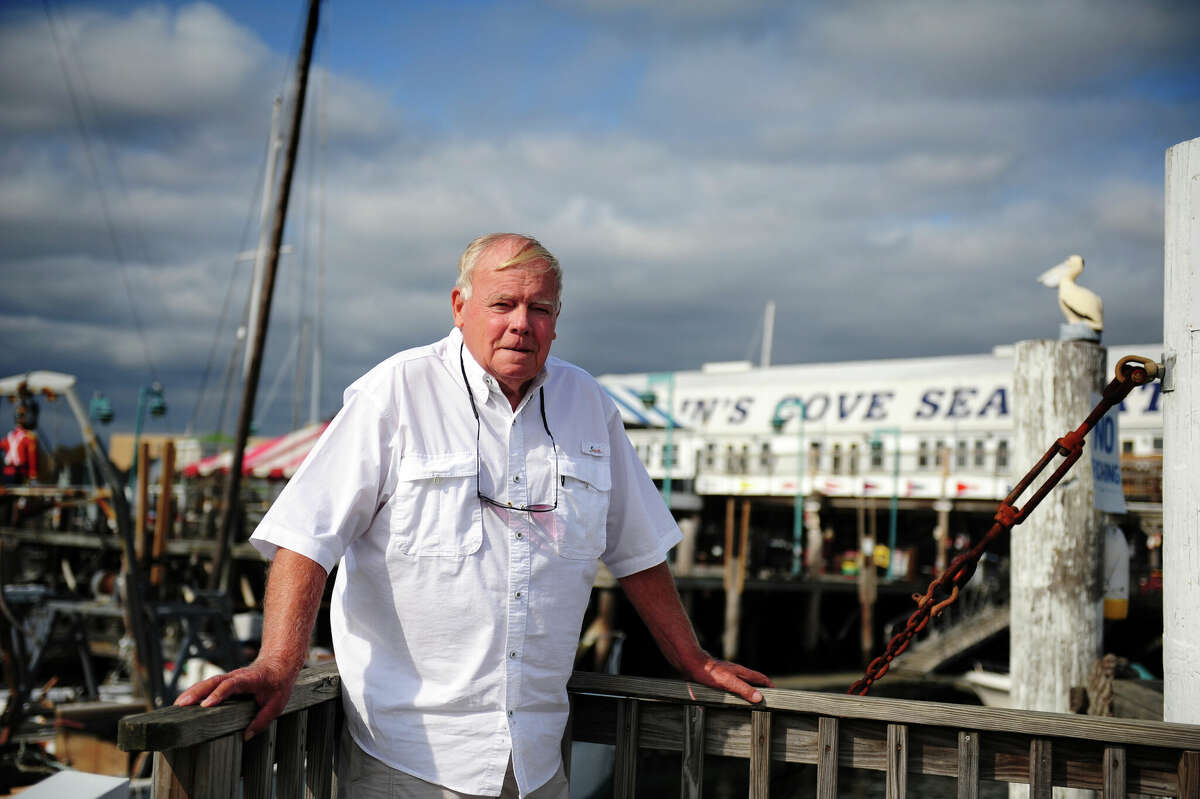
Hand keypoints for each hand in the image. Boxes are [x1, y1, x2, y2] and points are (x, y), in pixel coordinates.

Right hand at [174, 660, 297, 739]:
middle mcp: (236, 676)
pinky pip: (208, 685)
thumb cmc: (278, 683)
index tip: (206, 705)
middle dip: (196, 693)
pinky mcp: (225, 681)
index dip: (218, 694)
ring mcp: (229, 678)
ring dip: (192, 692)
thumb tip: (246, 736)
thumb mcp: (277, 704)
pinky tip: (184, 703)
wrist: (279, 663)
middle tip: (181, 705)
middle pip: (213, 682)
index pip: (231, 685)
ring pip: (208, 682)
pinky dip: (196, 692)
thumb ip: (262, 720)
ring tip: (177, 706)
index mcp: (250, 679)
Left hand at [683, 656, 774, 703]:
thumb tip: (759, 697)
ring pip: (741, 684)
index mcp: (741, 672)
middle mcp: (735, 673)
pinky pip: (730, 687)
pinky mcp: (717, 679)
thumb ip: (744, 689)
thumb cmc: (709, 673)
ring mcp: (726, 675)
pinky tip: (730, 700)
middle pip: (752, 681)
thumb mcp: (729, 682)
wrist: (691, 664)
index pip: (760, 678)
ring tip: (750, 702)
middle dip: (759, 689)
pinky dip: (735, 693)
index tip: (775, 692)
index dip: (768, 685)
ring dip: (747, 691)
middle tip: (764, 699)